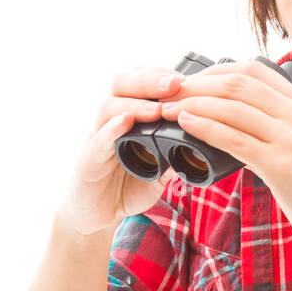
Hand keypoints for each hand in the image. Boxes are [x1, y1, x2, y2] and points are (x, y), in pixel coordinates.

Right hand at [60, 67, 187, 235]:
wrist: (98, 215)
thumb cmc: (127, 186)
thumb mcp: (160, 170)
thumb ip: (177, 157)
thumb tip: (203, 147)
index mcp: (130, 117)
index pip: (141, 83)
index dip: (161, 76)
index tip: (186, 78)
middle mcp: (112, 120)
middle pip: (123, 84)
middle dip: (150, 80)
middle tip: (175, 83)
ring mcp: (98, 138)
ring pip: (110, 106)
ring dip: (136, 103)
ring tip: (158, 108)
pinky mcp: (88, 159)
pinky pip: (99, 139)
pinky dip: (112, 129)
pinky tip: (126, 122)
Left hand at [157, 60, 291, 252]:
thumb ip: (280, 123)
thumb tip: (237, 119)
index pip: (253, 69)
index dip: (215, 71)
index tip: (191, 81)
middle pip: (238, 83)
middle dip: (197, 85)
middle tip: (168, 93)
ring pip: (232, 107)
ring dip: (193, 104)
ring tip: (167, 109)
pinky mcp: (282, 165)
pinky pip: (234, 138)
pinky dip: (205, 127)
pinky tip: (186, 124)